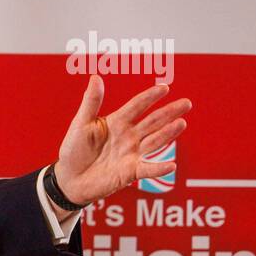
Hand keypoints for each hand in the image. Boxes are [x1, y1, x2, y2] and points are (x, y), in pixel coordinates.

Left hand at [54, 76, 191, 204]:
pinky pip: (148, 169)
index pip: (136, 106)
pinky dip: (159, 168)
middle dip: (169, 112)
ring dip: (168, 133)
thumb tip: (96, 77)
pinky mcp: (130, 172)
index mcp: (117, 122)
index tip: (164, 88)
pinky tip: (171, 165)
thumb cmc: (73, 150)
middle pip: (152, 121)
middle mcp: (128, 136)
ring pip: (154, 141)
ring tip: (181, 123)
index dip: (149, 97)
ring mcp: (131, 153)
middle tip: (186, 103)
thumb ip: (91, 102)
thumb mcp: (80, 124)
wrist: (69, 179)